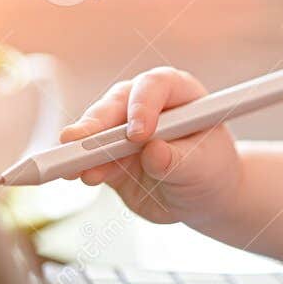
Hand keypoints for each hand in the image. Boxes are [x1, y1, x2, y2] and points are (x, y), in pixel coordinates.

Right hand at [59, 66, 241, 225]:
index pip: (156, 86)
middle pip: (116, 105)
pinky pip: (89, 158)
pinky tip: (76, 175)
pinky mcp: (107, 155)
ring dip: (83, 148)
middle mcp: (145, 104)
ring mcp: (122, 128)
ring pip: (96, 130)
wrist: (203, 197)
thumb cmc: (211, 172)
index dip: (143, 105)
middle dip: (97, 123)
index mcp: (178, 92)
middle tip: (79, 141)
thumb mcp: (204, 168)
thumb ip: (179, 160)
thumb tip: (153, 153)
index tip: (139, 134)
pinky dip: (80, 166)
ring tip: (71, 166)